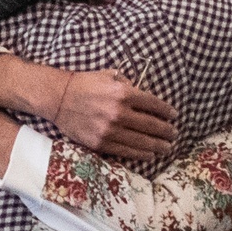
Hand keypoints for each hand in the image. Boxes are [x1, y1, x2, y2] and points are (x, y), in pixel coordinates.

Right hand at [51, 70, 176, 161]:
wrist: (57, 98)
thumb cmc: (84, 84)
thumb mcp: (108, 75)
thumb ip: (127, 84)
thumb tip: (141, 95)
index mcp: (123, 93)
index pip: (154, 104)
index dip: (167, 111)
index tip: (174, 115)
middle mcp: (119, 113)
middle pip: (151, 125)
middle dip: (166, 131)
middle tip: (174, 134)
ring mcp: (110, 131)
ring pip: (142, 142)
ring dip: (158, 146)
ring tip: (167, 148)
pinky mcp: (100, 143)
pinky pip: (126, 151)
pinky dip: (140, 154)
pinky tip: (150, 154)